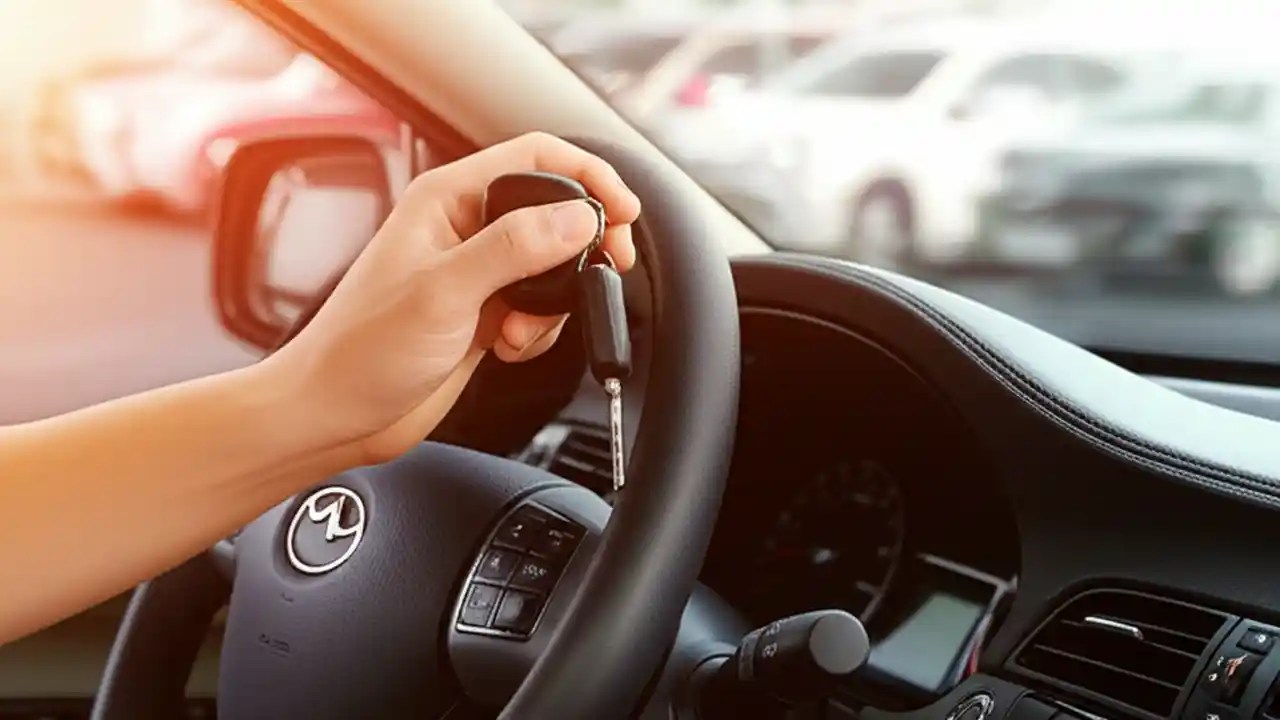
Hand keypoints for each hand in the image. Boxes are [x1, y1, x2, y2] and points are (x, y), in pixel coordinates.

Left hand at [266, 133, 640, 461]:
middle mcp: (464, 228)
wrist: (336, 416)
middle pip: (554, 210)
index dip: (588, 177)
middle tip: (607, 268)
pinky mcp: (483, 314)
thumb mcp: (444, 292)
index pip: (537, 158)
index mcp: (446, 199)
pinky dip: (540, 330)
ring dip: (556, 301)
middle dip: (583, 245)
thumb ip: (514, 248)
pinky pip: (540, 307)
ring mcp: (476, 273)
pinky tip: (509, 347)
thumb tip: (578, 218)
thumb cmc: (361, 350)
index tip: (621, 212)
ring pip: (553, 265)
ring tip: (523, 329)